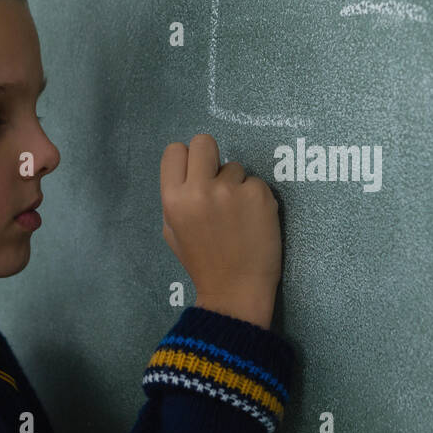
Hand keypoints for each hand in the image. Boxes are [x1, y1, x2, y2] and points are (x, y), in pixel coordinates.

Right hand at [159, 133, 281, 328]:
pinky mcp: (259, 195)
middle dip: (212, 157)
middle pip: (204, 141)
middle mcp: (199, 190)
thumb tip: (187, 169)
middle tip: (219, 181)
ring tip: (238, 215)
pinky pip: (257, 182)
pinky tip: (254, 221)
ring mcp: (231, 190)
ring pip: (235, 166)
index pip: (175, 150)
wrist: (235, 291)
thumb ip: (176, 197)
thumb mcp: (172, 230)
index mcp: (172, 199)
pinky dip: (256, 198)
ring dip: (237, 184)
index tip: (197, 174)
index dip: (188, 159)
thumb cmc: (203, 262)